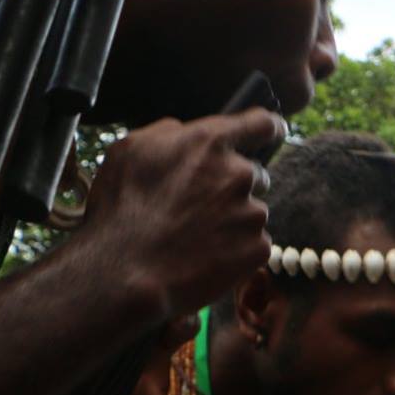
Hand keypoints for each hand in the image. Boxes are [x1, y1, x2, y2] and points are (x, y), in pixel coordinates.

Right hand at [81, 110, 284, 321]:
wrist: (125, 271)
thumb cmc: (121, 209)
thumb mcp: (130, 150)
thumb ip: (167, 132)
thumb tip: (186, 131)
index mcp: (209, 143)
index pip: (262, 123)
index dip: (269, 127)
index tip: (272, 132)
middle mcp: (239, 173)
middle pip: (253, 173)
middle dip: (232, 186)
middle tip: (198, 207)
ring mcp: (252, 212)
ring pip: (250, 211)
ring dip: (231, 220)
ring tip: (193, 236)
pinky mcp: (258, 247)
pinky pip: (253, 243)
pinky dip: (235, 250)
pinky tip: (205, 256)